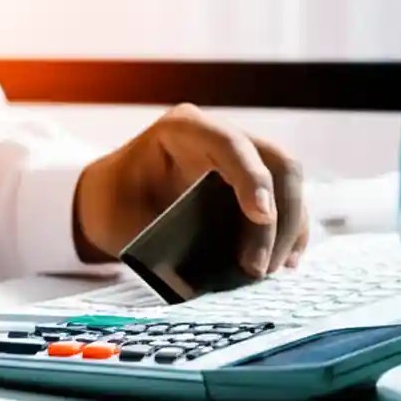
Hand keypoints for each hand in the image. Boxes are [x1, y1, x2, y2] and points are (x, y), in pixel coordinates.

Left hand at [74, 103, 308, 276]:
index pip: (231, 144)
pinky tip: (284, 261)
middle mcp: (218, 135)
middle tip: (259, 267)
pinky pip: (286, 200)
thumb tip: (214, 265)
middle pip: (276, 163)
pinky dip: (289, 230)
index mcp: (182, 129)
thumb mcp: (124, 219)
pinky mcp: (251, 181)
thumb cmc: (112, 204)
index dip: (252, 179)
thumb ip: (166, 236)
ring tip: (268, 271)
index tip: (262, 217)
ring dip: (288, 228)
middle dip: (279, 217)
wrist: (110, 200)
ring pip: (288, 182)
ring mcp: (240, 155)